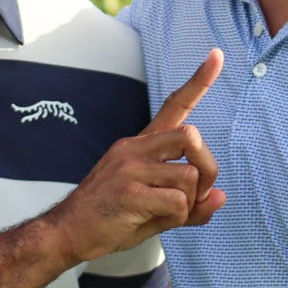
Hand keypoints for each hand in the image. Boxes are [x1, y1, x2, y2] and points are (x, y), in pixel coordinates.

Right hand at [48, 49, 225, 261]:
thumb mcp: (154, 208)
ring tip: (167, 214)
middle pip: (192, 138)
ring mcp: (130, 167)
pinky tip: (155, 220)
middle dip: (208, 170)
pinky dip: (178, 217)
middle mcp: (135, 148)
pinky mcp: (129, 192)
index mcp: (141, 144)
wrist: (66, 232)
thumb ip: (189, 203)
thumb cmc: (110, 218)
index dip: (199, 81)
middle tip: (199, 195)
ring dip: (189, 203)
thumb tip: (221, 198)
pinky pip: (177, 201)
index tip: (217, 55)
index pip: (174, 105)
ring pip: (189, 176)